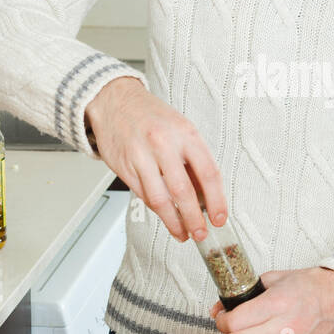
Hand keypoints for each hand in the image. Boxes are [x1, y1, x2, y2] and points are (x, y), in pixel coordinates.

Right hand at [85, 77, 226, 241]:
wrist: (115, 100)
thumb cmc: (152, 116)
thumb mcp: (181, 128)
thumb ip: (194, 159)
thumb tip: (207, 195)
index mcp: (186, 133)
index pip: (208, 173)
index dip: (217, 201)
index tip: (219, 218)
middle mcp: (164, 144)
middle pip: (183, 191)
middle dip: (194, 218)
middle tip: (201, 233)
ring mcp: (142, 156)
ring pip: (160, 199)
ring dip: (173, 221)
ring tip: (182, 233)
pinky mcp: (125, 166)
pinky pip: (143, 195)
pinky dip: (156, 209)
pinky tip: (164, 216)